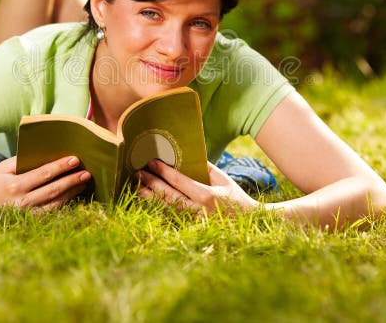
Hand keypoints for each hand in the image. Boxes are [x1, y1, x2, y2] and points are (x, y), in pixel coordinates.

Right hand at [0, 155, 89, 210]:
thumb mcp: (4, 168)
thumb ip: (24, 162)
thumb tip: (47, 156)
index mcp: (15, 186)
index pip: (43, 174)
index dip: (60, 167)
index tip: (75, 159)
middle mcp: (22, 202)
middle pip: (53, 190)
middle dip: (71, 180)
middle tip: (87, 172)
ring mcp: (26, 214)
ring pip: (55, 204)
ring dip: (71, 193)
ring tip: (84, 182)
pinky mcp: (29, 222)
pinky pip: (50, 213)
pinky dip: (64, 203)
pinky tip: (73, 195)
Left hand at [135, 159, 260, 215]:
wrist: (248, 221)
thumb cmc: (234, 196)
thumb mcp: (223, 178)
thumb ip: (205, 168)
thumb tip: (186, 155)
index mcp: (207, 195)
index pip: (180, 181)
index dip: (163, 172)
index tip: (151, 162)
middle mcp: (199, 210)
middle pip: (170, 196)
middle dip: (152, 184)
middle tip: (138, 173)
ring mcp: (195, 222)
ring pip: (168, 209)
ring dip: (152, 198)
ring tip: (138, 188)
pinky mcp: (193, 229)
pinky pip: (173, 218)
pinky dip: (160, 210)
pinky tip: (150, 203)